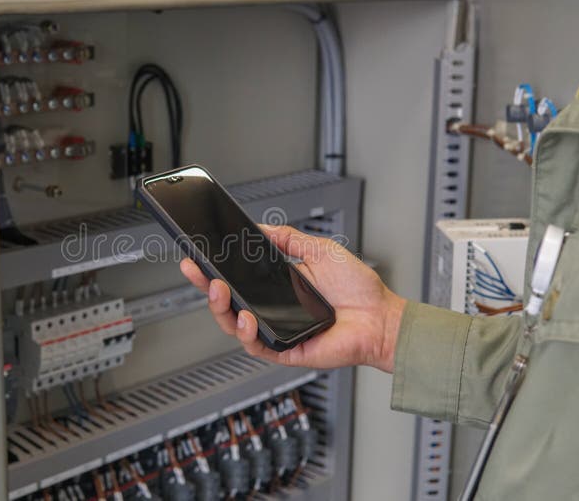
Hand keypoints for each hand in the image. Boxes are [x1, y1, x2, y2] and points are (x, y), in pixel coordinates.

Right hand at [180, 224, 405, 371]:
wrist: (381, 317)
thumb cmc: (359, 289)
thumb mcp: (319, 251)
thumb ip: (289, 238)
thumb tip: (261, 228)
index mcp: (277, 286)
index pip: (237, 278)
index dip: (214, 270)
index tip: (198, 257)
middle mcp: (273, 309)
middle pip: (227, 303)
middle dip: (206, 287)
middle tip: (198, 270)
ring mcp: (277, 331)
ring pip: (234, 326)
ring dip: (221, 309)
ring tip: (220, 291)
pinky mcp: (286, 350)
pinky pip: (257, 345)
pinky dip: (246, 333)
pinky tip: (246, 317)